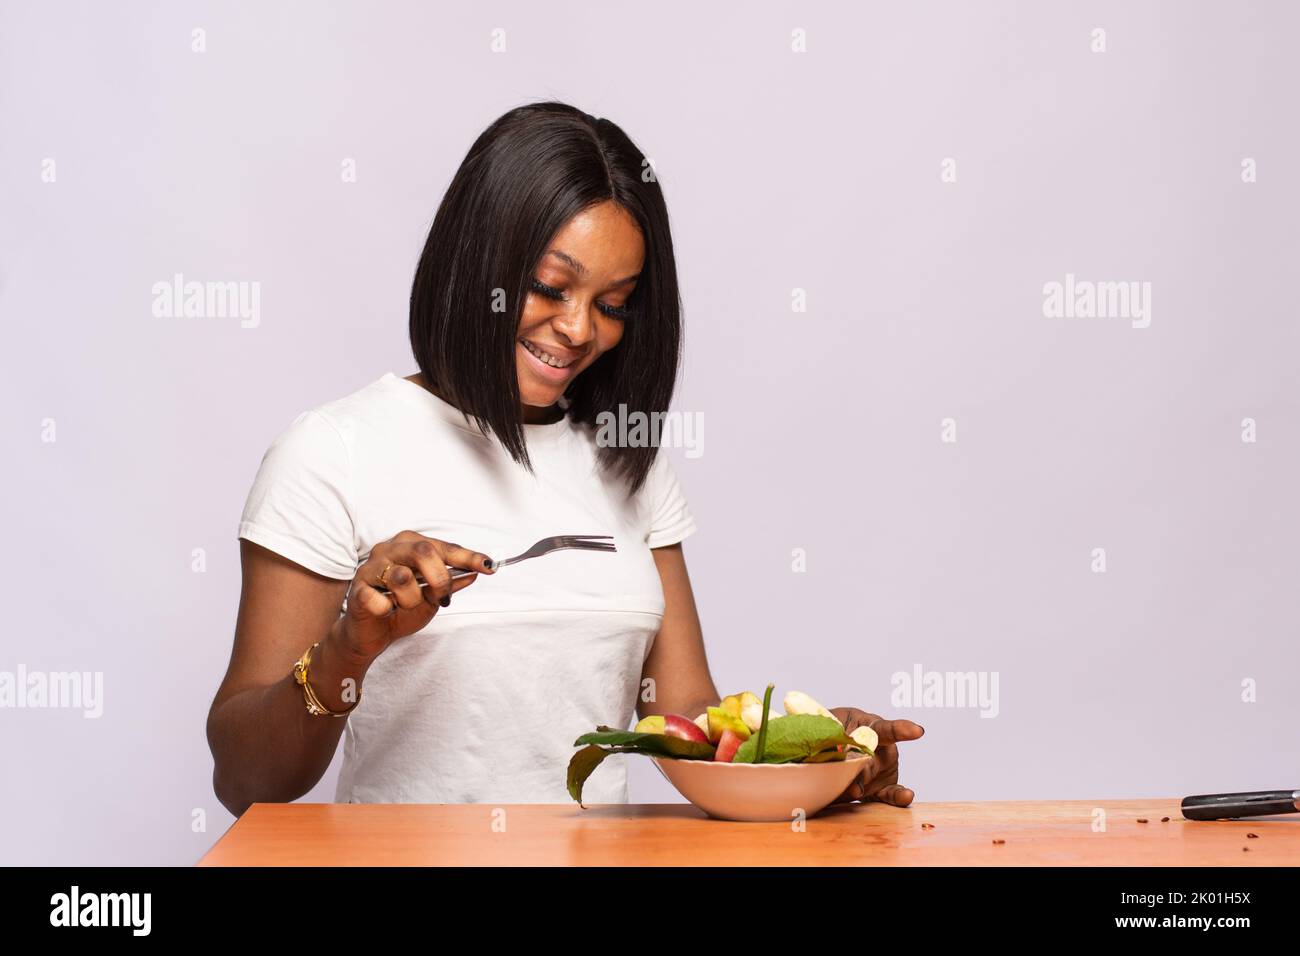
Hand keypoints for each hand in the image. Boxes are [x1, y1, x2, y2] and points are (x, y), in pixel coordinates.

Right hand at [337, 531, 494, 661]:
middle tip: (442, 598)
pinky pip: (380, 600)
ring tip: (406, 606)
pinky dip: (389, 609)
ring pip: (402, 577)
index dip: (468, 556)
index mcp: (409, 544)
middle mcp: (389, 549)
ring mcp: (370, 568)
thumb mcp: (432, 597)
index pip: (443, 546)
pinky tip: (386, 610)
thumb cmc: (400, 608)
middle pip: (423, 551)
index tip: (489, 566)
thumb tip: (477, 571)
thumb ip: (452, 583)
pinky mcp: (357, 590)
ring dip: (412, 599)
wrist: (371, 634)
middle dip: (440, 578)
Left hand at [828, 707, 924, 807]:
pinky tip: (907, 796)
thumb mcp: (822, 728)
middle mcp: (880, 744)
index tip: (917, 732)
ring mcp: (882, 766)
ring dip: (862, 782)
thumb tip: (831, 756)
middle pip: (872, 756)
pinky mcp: (881, 787)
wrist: (820, 752)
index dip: (900, 730)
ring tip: (853, 789)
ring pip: (874, 775)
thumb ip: (826, 738)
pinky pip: (890, 793)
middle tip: (843, 768)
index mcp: (866, 723)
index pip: (884, 728)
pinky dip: (898, 797)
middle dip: (857, 764)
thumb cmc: (823, 732)